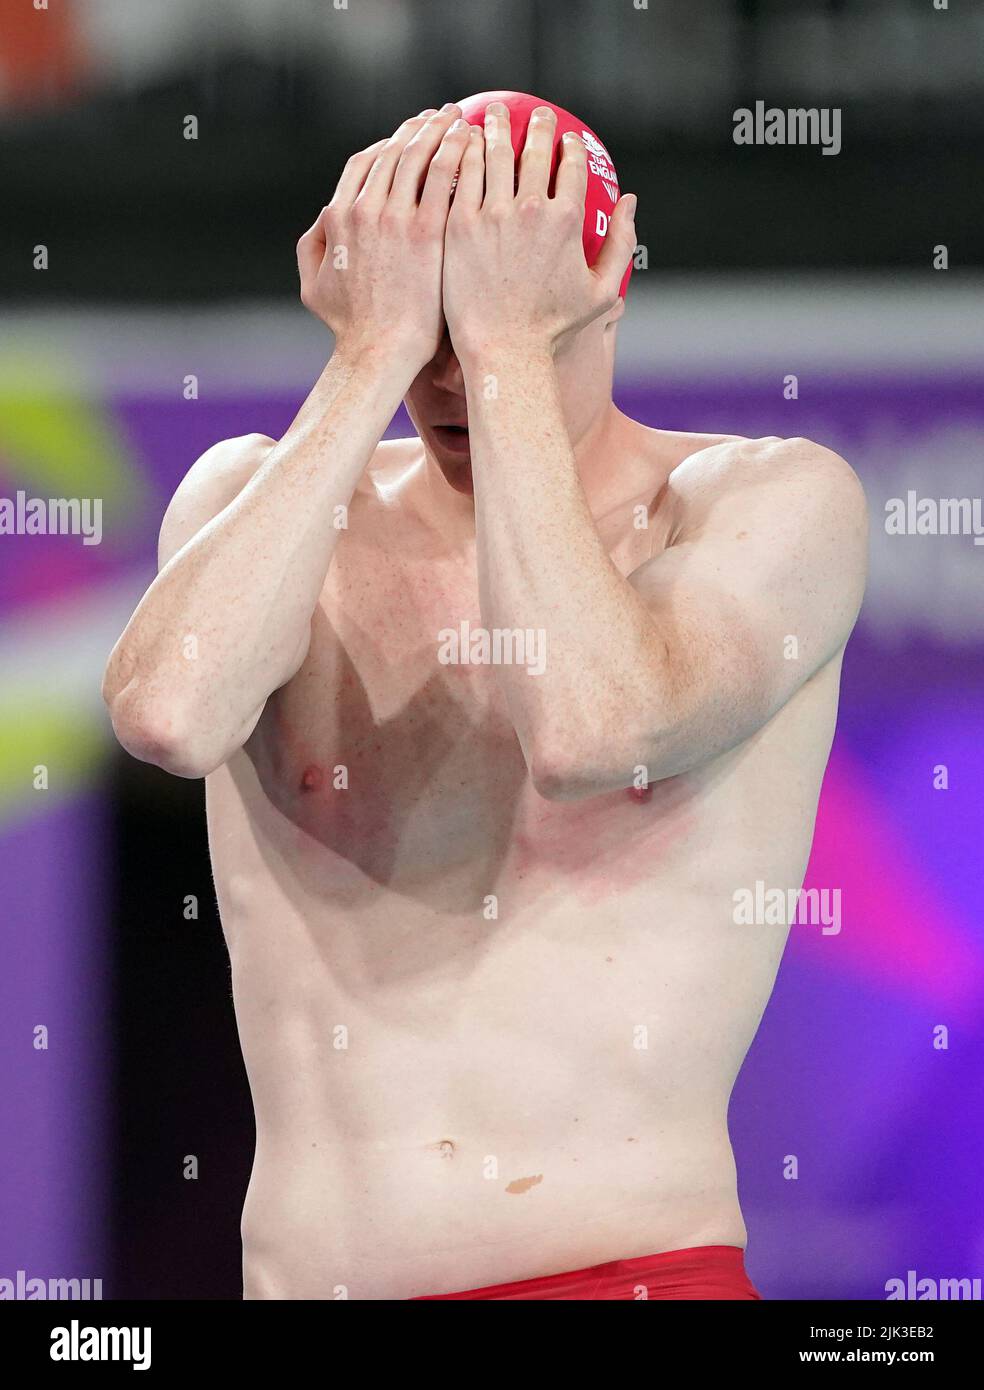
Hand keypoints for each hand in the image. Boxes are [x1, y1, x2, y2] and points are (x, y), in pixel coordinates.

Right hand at [296, 106, 471, 373]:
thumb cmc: (349, 329)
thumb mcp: (313, 285)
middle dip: (418, 127)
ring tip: (461, 121)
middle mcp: (365, 209)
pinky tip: (474, 143)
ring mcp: (396, 217)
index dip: (387, 143)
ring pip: (420, 154)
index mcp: (339, 217)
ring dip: (441, 130)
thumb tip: (326, 217)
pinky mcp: (428, 230)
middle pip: (394, 150)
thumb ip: (315, 244)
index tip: (406, 136)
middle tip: (441, 117)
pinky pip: (445, 175)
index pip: (364, 162)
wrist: (378, 352)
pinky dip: (458, 152)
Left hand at [442, 104, 636, 359]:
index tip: (565, 138)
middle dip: (536, 124)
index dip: (569, 145)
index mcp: (567, 221)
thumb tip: (630, 201)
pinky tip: (461, 147)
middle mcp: (531, 210)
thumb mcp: (601, 293)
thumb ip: (622, 245)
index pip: (571, 165)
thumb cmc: (552, 329)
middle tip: (533, 116)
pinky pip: (462, 176)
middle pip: (534, 150)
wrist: (503, 351)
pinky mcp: (460, 224)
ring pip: (493, 154)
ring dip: (495, 127)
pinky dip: (463, 154)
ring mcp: (492, 215)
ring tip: (492, 118)